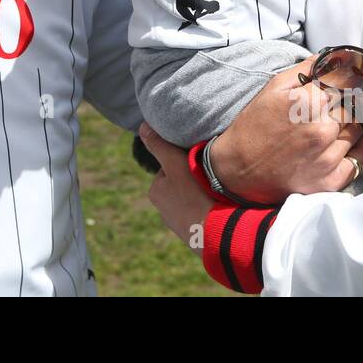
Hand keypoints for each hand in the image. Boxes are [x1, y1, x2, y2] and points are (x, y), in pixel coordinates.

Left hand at [139, 123, 213, 249]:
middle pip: (181, 184)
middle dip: (193, 179)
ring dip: (203, 195)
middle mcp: (163, 211)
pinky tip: (220, 207)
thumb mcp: (175, 164)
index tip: (199, 161)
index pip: (170, 167)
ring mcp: (180, 225)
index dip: (185, 160)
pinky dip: (209, 210)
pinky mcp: (196, 235)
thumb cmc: (193, 194)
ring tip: (218, 192)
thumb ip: (160, 145)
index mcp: (156, 192)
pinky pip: (202, 215)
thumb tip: (142, 126)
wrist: (215, 234)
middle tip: (210, 176)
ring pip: (192, 200)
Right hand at [209, 56, 362, 202]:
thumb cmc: (254, 126)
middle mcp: (321, 131)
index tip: (344, 79)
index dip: (345, 79)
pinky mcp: (331, 180)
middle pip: (353, 106)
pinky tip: (340, 145)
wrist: (239, 168)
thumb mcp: (272, 89)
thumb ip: (303, 71)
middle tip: (329, 107)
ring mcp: (327, 158)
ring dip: (349, 125)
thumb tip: (329, 58)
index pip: (345, 82)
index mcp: (307, 104)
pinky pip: (361, 159)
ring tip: (330, 126)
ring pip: (358, 131)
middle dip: (344, 102)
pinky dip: (355, 149)